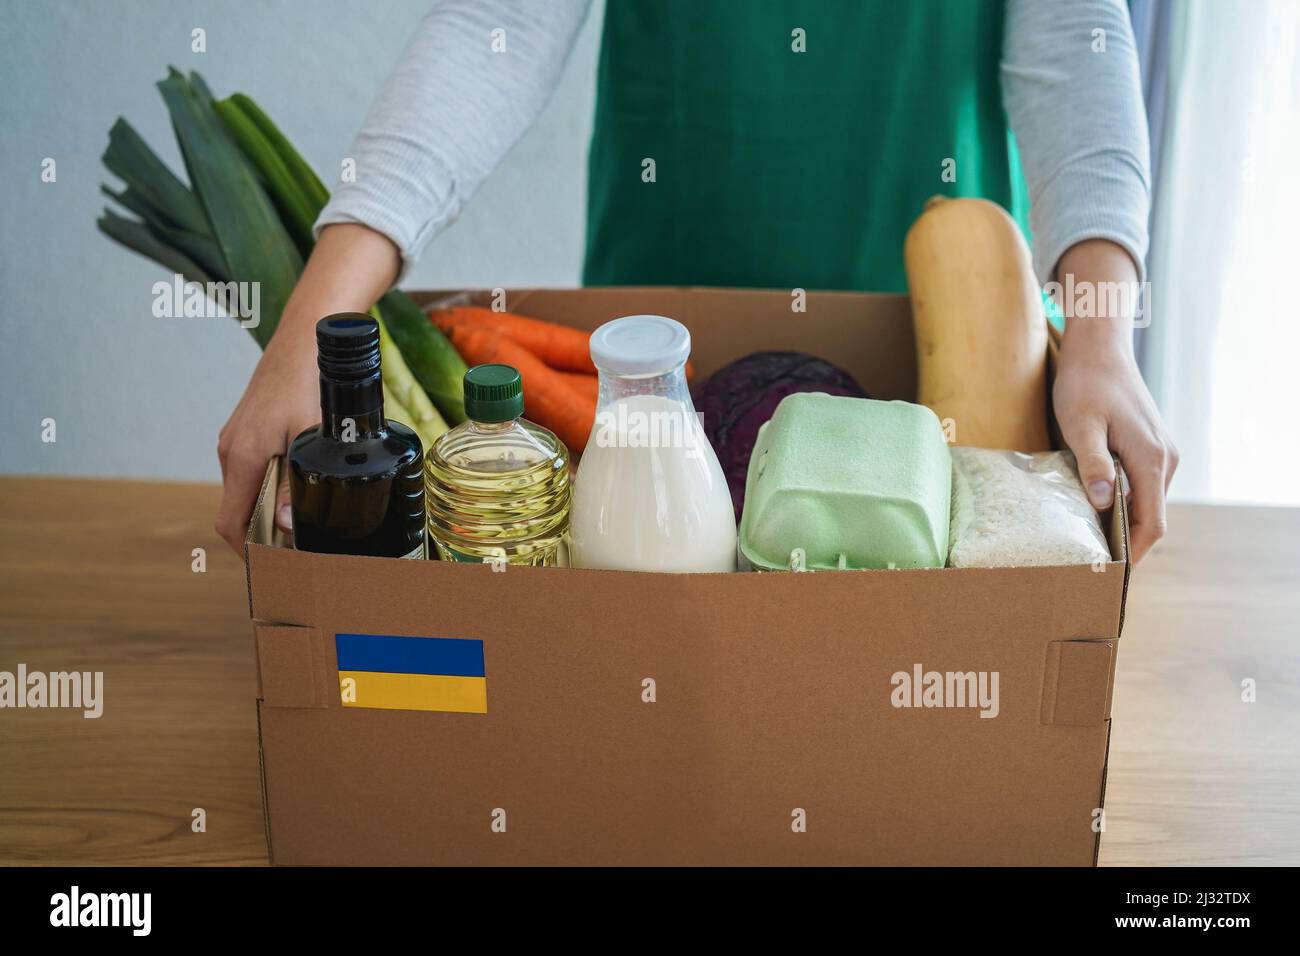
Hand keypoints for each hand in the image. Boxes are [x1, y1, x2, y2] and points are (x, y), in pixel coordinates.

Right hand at [214, 224, 400, 554]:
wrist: (307, 335)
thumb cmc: (311, 380)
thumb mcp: (314, 435)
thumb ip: (302, 482)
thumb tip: (290, 525)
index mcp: (241, 456)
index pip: (231, 524)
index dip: (250, 554)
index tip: (276, 571)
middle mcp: (231, 450)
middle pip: (240, 512)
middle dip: (266, 539)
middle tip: (302, 558)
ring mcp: (237, 439)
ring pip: (248, 492)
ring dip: (272, 514)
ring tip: (307, 532)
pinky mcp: (249, 430)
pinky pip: (254, 472)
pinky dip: (272, 490)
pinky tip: (303, 494)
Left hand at [1051, 240, 1177, 563]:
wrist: (1099, 349)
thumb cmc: (1086, 384)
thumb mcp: (1081, 424)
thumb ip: (1093, 463)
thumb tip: (1103, 502)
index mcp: (1152, 460)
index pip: (1151, 524)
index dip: (1133, 553)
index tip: (1110, 574)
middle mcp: (1165, 460)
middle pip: (1152, 518)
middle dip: (1128, 545)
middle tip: (1094, 568)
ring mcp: (1162, 453)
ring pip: (1148, 503)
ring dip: (1126, 524)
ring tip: (1093, 545)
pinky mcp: (1151, 447)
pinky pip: (1143, 487)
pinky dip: (1126, 504)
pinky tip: (1098, 511)